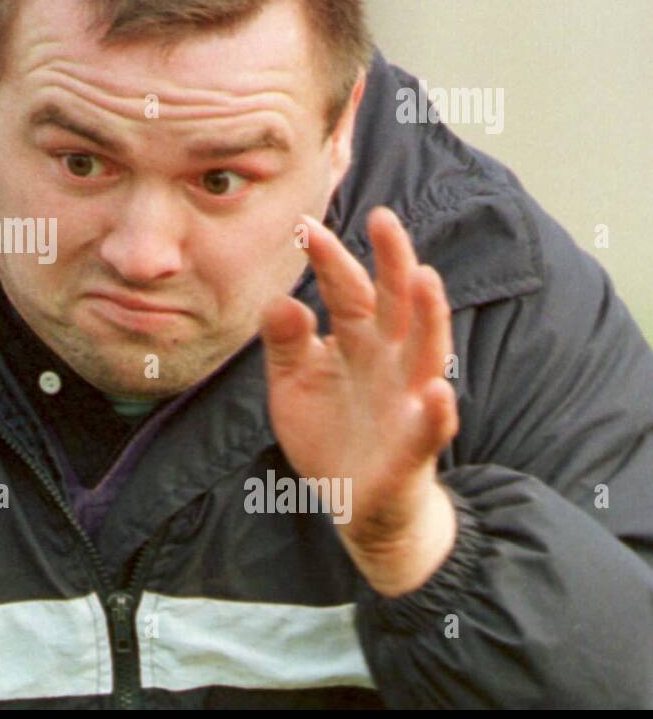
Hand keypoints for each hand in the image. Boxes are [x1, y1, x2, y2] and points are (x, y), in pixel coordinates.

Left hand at [260, 206, 458, 596]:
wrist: (355, 500)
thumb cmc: (330, 429)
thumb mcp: (293, 382)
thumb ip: (286, 342)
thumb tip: (279, 301)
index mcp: (358, 340)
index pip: (347, 289)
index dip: (329, 258)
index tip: (306, 224)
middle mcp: (390, 360)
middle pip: (397, 303)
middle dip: (393, 261)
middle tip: (383, 218)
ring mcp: (407, 400)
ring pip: (426, 351)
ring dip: (430, 316)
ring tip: (425, 278)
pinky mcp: (413, 447)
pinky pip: (430, 427)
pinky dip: (437, 411)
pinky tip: (438, 392)